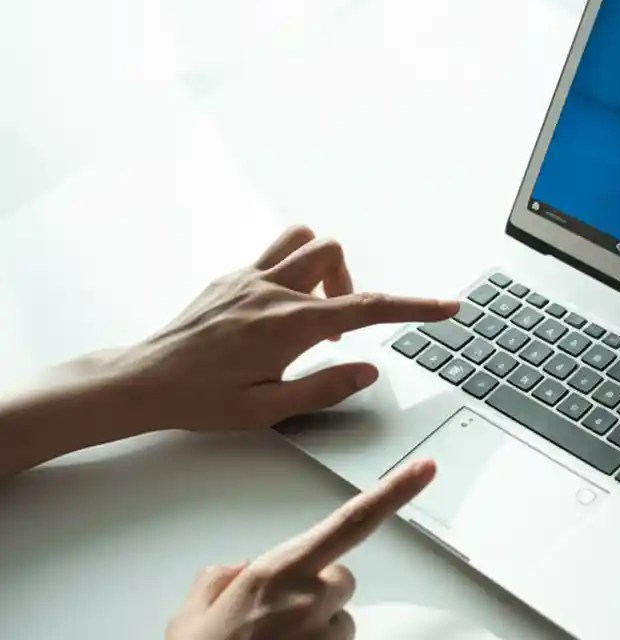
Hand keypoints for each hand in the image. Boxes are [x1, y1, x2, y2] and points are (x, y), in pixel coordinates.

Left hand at [119, 225, 458, 431]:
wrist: (143, 382)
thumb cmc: (200, 400)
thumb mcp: (269, 409)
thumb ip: (326, 386)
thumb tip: (368, 369)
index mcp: (288, 325)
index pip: (367, 309)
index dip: (415, 307)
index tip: (447, 307)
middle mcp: (270, 291)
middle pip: (333, 254)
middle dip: (350, 284)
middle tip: (337, 330)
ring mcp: (247, 278)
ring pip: (303, 239)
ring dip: (321, 267)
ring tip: (312, 311)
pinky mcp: (229, 278)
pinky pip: (274, 254)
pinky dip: (291, 272)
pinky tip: (277, 312)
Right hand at [167, 458, 436, 639]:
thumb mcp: (191, 613)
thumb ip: (221, 578)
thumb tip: (240, 570)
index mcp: (276, 573)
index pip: (351, 521)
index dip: (394, 492)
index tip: (426, 469)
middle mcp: (309, 600)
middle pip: (341, 579)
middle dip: (316, 590)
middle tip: (275, 617)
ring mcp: (324, 636)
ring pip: (339, 620)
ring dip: (315, 628)